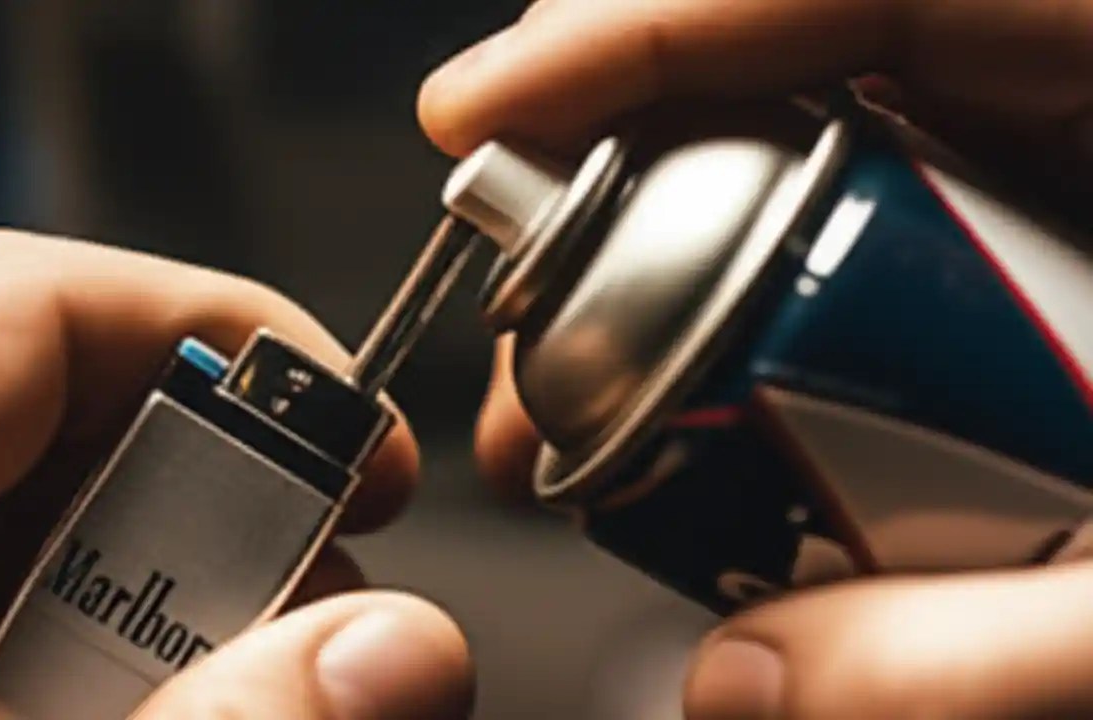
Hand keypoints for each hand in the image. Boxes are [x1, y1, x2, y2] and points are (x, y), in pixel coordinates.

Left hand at [0, 231, 472, 718]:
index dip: (222, 334)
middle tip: (315, 598)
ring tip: (246, 675)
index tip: (347, 425)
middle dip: (211, 505)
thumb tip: (396, 654)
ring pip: (6, 530)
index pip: (21, 304)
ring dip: (157, 603)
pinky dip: (69, 658)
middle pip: (36, 424)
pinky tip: (142, 703)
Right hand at [420, 1, 1092, 717]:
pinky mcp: (1067, 212)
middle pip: (799, 63)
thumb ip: (1005, 648)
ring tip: (602, 392)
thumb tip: (750, 686)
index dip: (633, 26)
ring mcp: (1077, 142)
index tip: (479, 113)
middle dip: (621, 183)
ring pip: (822, 145)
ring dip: (683, 256)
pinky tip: (734, 389)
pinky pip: (881, 216)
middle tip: (530, 324)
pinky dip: (779, 291)